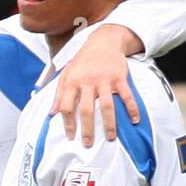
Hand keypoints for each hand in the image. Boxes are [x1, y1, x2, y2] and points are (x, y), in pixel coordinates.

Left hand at [52, 27, 140, 144]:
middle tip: (88, 144)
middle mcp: (88, 81)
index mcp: (72, 82)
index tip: (71, 137)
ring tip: (111, 138)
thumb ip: (58, 94)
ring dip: (109, 124)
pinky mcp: (119, 77)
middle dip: (88, 129)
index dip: (68, 123)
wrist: (103, 41)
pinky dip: (132, 109)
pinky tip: (134, 120)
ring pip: (107, 106)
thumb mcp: (66, 74)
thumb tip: (51, 114)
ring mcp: (104, 79)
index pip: (67, 107)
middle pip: (87, 110)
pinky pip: (126, 96)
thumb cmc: (82, 62)